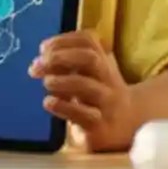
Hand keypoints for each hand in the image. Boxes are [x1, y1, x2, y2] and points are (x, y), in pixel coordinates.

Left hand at [28, 30, 136, 151]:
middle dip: (60, 57)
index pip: (88, 40)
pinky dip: (62, 106)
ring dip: (61, 81)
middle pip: (91, 58)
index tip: (42, 48)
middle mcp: (108, 79)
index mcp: (104, 62)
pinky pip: (84, 115)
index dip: (63, 40)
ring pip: (87, 86)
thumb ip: (69, 65)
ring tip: (46, 83)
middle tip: (37, 65)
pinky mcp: (101, 127)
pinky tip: (49, 102)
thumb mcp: (90, 76)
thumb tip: (40, 60)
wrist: (130, 128)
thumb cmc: (99, 96)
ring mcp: (107, 103)